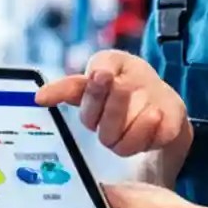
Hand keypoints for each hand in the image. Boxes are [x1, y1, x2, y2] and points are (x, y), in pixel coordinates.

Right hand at [36, 50, 189, 157]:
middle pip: (88, 115)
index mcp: (88, 93)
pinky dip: (145, 126)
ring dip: (121, 110)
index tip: (41, 97)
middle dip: (98, 95)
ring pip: (108, 134)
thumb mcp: (122, 61)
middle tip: (108, 78)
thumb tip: (97, 72)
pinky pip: (133, 144)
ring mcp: (114, 135)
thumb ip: (107, 62)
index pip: (68, 92)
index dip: (54, 94)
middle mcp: (96, 118)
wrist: (166, 101)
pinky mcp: (136, 146)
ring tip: (138, 92)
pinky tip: (155, 113)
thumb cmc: (136, 80)